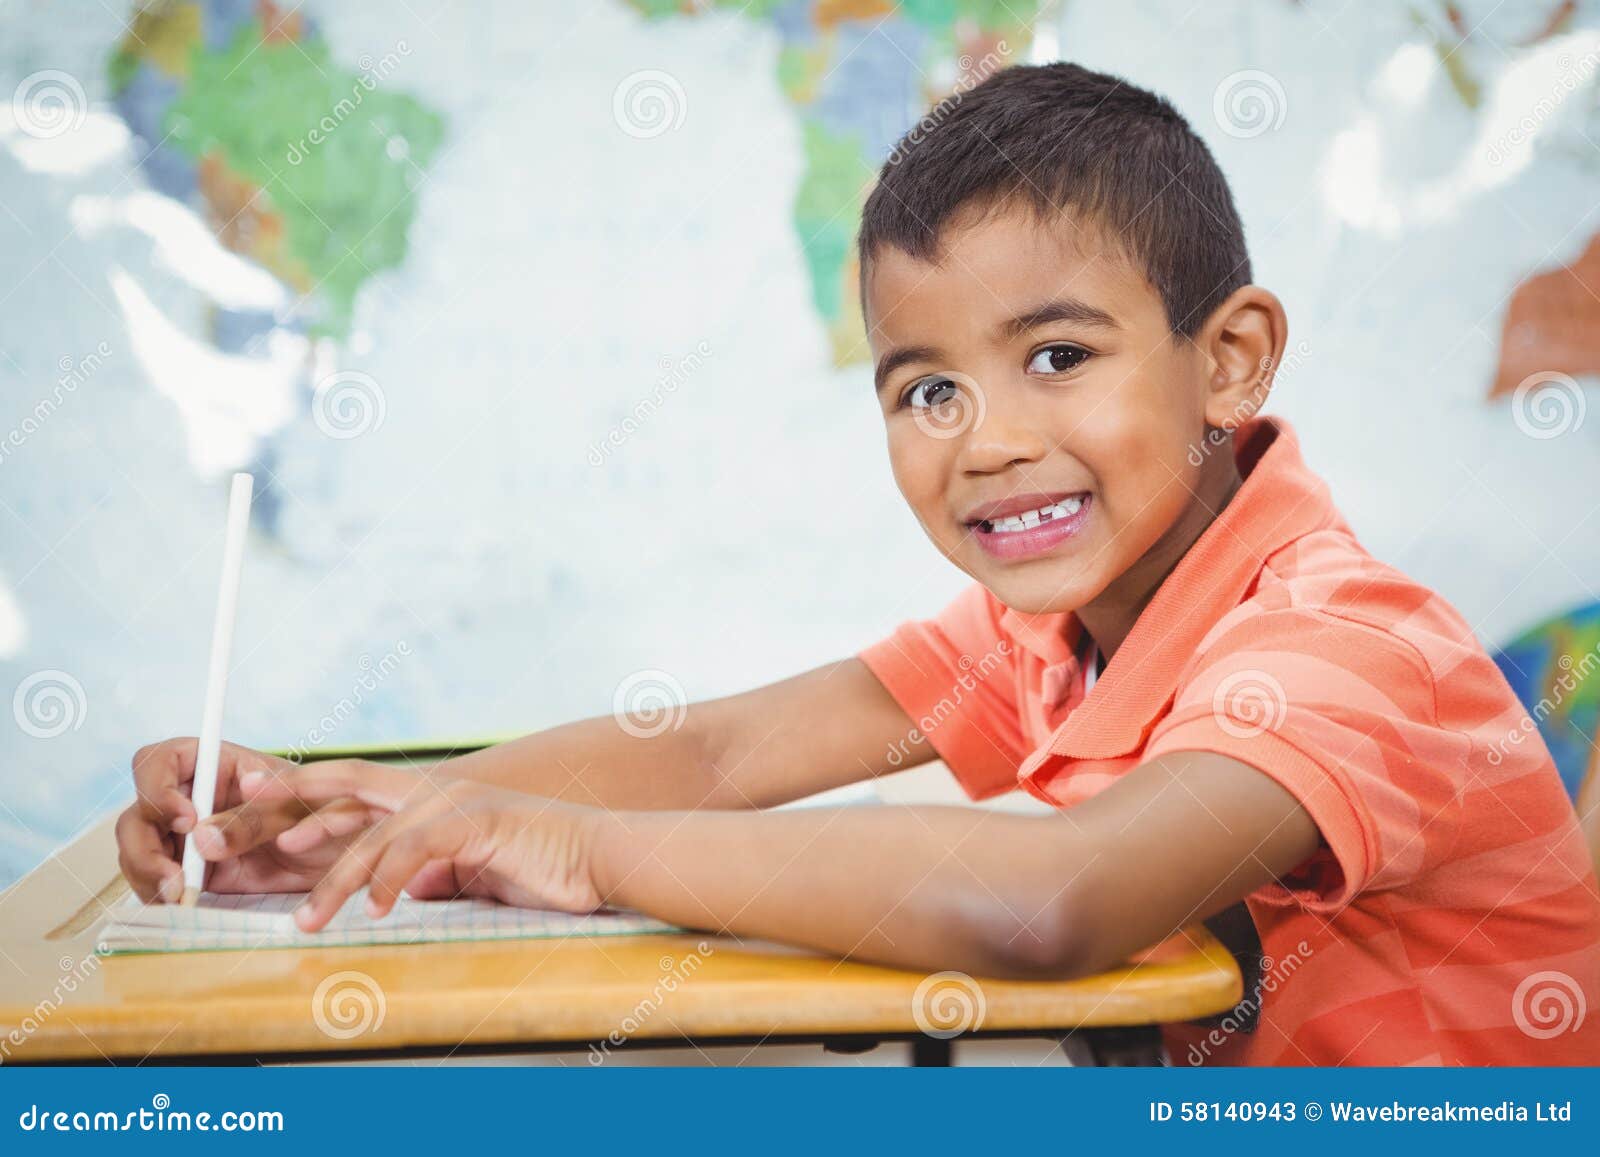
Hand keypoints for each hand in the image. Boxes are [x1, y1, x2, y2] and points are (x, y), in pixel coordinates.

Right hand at [116, 739, 381, 902]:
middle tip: (174, 877)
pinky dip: (159, 895)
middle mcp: (192, 799)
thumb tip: (200, 837)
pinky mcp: (193, 873)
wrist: (345, 860)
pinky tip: (181, 904)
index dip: (158, 788)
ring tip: (179, 895)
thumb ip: (252, 820)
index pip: (159, 761)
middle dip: (144, 846)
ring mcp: (187, 838)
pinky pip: (156, 882)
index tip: (186, 819)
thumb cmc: (330, 816)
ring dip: (148, 874)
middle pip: (139, 813)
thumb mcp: (299, 811)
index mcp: (215, 765)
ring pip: (138, 850)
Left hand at [239, 763, 607, 931]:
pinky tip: (374, 911)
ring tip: (307, 921)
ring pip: (376, 835)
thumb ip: (430, 872)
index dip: (304, 793)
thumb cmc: (544, 866)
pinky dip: (391, 880)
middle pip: (347, 788)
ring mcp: (457, 800)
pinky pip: (419, 850)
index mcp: (432, 797)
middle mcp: (437, 789)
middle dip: (289, 804)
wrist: (601, 856)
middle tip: (236, 824)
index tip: (253, 802)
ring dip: (336, 881)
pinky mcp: (480, 820)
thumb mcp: (472, 871)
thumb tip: (392, 891)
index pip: (355, 788)